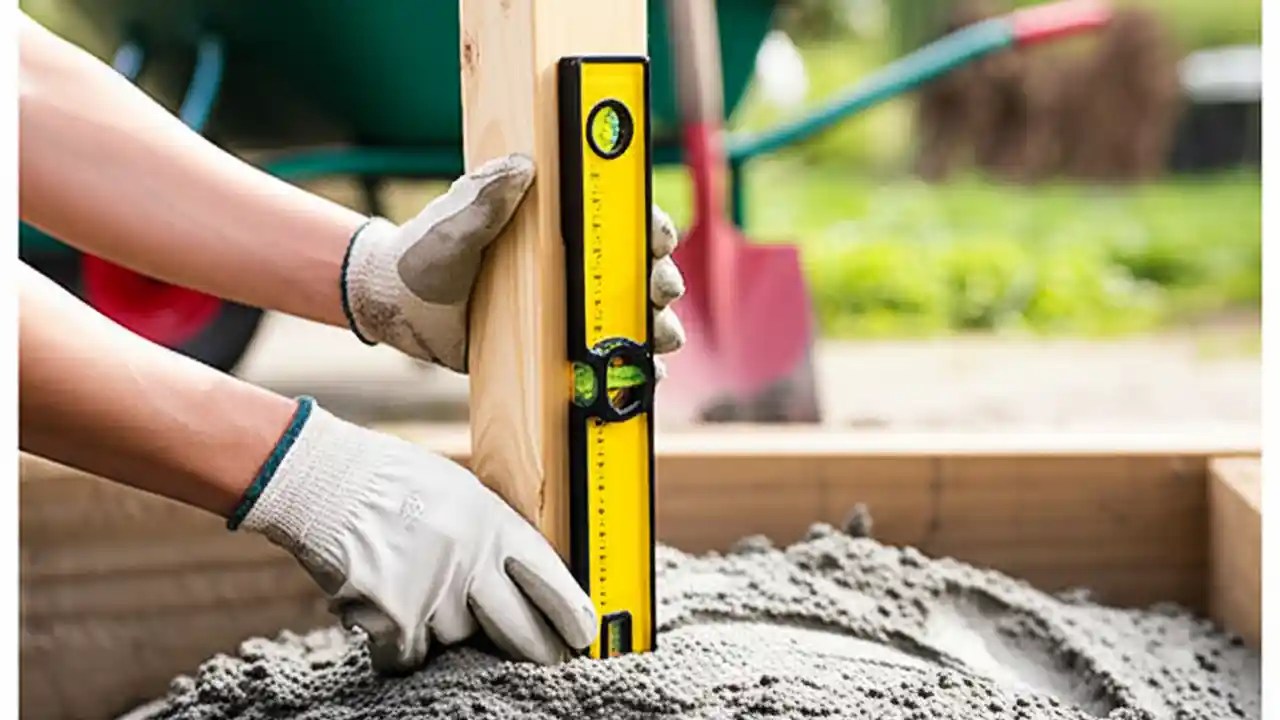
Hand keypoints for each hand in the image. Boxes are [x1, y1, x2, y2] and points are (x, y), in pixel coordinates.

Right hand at [237, 398, 596, 671]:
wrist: (321, 480)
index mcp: (491, 521)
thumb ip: (489, 534)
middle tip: (543, 660)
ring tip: (413, 587)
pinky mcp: (395, 618)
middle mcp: (470, 557)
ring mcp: (433, 590)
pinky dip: (397, 645)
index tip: (585, 636)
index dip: (570, 613)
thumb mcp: (457, 493)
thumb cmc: (387, 481)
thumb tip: (518, 577)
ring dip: (440, 629)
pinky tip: (384, 608)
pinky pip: (410, 655)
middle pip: (518, 629)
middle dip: (534, 651)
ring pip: (456, 640)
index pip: (548, 578)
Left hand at [341, 153, 685, 372]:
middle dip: (662, 281)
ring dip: (657, 328)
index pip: (620, 218)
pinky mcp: (559, 350)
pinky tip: (646, 378)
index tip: (657, 238)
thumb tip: (520, 165)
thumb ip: (483, 199)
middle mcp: (574, 264)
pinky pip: (606, 361)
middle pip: (640, 270)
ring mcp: (570, 308)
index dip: (650, 226)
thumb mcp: (452, 225)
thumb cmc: (425, 255)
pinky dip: (631, 372)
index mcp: (557, 223)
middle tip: (659, 291)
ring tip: (659, 340)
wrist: (397, 310)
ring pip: (633, 318)